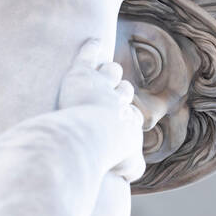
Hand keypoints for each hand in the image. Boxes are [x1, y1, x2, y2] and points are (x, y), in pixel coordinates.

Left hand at [60, 39, 145, 182]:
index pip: (132, 115)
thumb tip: (131, 173)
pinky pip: (88, 55)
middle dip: (121, 92)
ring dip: (108, 72)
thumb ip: (133, 168)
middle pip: (124, 91)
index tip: (120, 125)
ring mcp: (101, 85)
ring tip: (104, 71)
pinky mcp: (82, 73)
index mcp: (130, 122)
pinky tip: (93, 42)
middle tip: (114, 96)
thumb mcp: (128, 168)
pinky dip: (91, 48)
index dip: (127, 118)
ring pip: (110, 72)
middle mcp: (119, 101)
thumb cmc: (108, 155)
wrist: (92, 137)